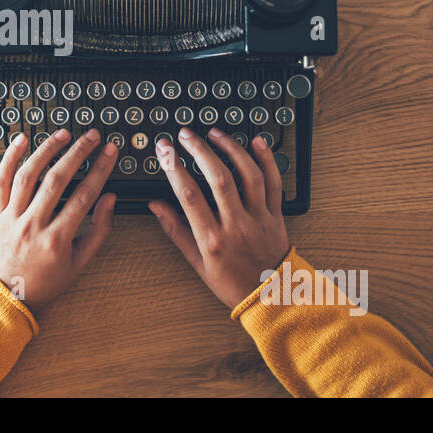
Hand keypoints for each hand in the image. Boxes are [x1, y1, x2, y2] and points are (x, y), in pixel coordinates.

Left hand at [0, 128, 117, 310]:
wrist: (7, 293)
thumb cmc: (46, 280)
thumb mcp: (80, 262)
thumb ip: (99, 230)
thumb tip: (110, 198)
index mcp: (56, 240)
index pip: (83, 196)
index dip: (100, 170)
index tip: (110, 151)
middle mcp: (32, 226)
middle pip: (56, 180)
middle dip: (77, 153)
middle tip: (92, 136)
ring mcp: (12, 217)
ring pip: (28, 175)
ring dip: (46, 149)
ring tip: (63, 133)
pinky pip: (1, 180)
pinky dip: (9, 157)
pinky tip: (22, 139)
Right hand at [149, 127, 289, 308]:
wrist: (271, 299)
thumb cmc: (232, 283)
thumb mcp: (197, 263)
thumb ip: (176, 231)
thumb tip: (156, 205)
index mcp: (212, 240)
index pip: (189, 195)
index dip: (174, 168)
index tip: (165, 150)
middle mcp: (236, 226)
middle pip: (218, 179)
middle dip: (200, 151)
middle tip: (186, 134)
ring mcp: (259, 219)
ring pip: (247, 175)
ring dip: (230, 149)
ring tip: (214, 133)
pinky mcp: (276, 215)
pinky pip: (274, 183)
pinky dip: (267, 160)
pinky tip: (256, 142)